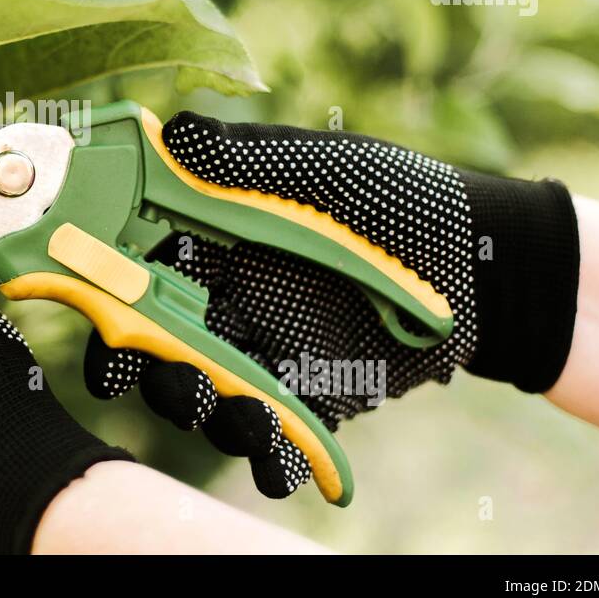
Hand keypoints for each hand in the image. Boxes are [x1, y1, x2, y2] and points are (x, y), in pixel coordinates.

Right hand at [83, 111, 580, 497]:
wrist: (485, 258)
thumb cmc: (399, 195)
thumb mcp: (321, 168)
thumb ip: (246, 159)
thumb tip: (171, 133)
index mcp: (218, 244)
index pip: (144, 279)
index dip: (117, 309)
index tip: (113, 333)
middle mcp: (232, 303)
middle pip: (167, 352)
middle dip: (163, 378)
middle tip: (183, 383)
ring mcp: (271, 353)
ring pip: (216, 401)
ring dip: (217, 420)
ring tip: (250, 418)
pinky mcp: (317, 398)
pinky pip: (282, 439)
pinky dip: (276, 462)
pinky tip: (286, 463)